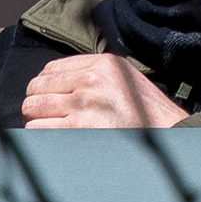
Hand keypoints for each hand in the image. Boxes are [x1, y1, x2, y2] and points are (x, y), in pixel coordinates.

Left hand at [22, 54, 190, 127]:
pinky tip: (54, 137)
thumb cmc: (148, 111)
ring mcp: (83, 104)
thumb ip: (95, 73)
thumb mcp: (125, 77)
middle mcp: (90, 80)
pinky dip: (40, 134)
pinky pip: (39, 129)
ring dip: (37, 119)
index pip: (50, 69)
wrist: (167, 134)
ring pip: (33, 108)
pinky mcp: (78, 128)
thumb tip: (58, 82)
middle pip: (36, 88)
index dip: (45, 85)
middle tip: (47, 114)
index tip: (49, 96)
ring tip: (51, 126)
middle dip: (37, 103)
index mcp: (102, 64)